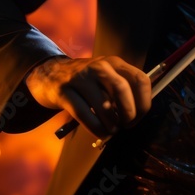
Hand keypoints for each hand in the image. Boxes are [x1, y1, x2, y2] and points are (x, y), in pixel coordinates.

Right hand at [25, 55, 151, 139]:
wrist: (50, 74)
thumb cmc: (86, 81)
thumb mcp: (107, 76)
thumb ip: (124, 90)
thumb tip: (139, 114)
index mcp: (115, 63)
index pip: (140, 80)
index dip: (144, 102)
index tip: (139, 116)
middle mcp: (99, 66)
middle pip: (123, 91)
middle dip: (129, 114)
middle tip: (126, 125)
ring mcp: (80, 78)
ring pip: (104, 106)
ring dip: (112, 125)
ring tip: (112, 129)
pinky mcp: (64, 91)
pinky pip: (85, 114)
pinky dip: (96, 128)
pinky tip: (100, 132)